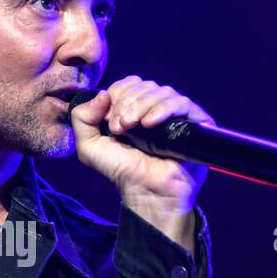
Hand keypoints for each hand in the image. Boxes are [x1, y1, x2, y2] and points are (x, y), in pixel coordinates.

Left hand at [69, 76, 211, 246]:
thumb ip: (82, 118)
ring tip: (133, 127)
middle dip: (127, 102)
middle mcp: (155, 109)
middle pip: (143, 85)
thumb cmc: (121, 172)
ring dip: (142, 105)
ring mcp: (175, 115)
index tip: (110, 121)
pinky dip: (163, 109)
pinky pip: (181, 103)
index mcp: (133, 109)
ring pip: (161, 91)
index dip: (117, 96)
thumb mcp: (89, 147)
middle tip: (120, 127)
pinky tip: (150, 123)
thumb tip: (102, 94)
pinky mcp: (195, 123)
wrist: (146, 193)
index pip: (127, 85)